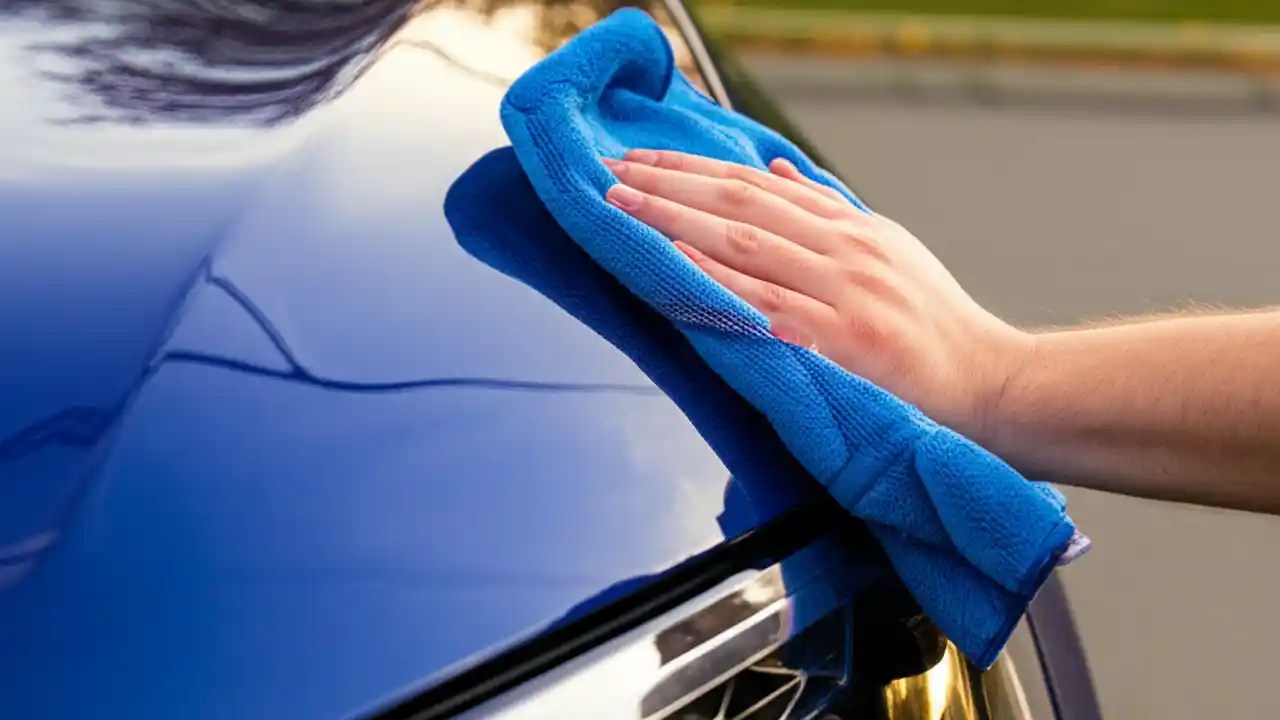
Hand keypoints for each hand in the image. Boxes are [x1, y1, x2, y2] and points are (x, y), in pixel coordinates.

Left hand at [602, 149, 1032, 441]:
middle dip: (671, 183)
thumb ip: (831, 212)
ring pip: (745, 241)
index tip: (644, 159)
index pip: (759, 185)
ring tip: (622, 203)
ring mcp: (844, 293)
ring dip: (676, 218)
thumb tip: (776, 169)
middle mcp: (847, 250)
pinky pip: (765, 301)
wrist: (991, 386)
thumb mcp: (891, 251)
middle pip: (742, 202)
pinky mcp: (842, 340)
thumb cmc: (936, 328)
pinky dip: (716, 276)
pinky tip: (673, 257)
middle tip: (611, 170)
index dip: (695, 168)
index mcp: (856, 229)